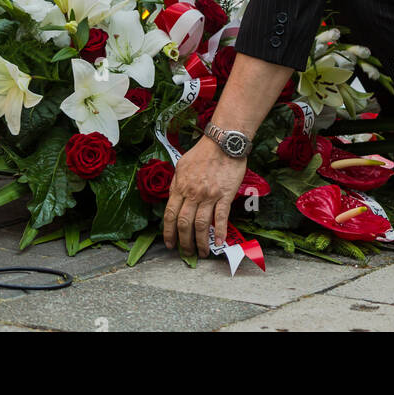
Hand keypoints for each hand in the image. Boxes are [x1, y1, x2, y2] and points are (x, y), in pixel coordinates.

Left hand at [163, 136, 246, 257]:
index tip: (170, 244)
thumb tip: (172, 199)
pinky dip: (220, 232)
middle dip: (184, 242)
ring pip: (202, 224)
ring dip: (200, 242)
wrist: (223, 142)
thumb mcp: (182, 165)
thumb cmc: (203, 152)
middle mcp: (193, 193)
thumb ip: (176, 184)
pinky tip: (219, 243)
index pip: (170, 214)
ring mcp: (209, 195)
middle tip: (187, 252)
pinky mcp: (224, 195)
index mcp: (181, 186)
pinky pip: (221, 217)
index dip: (168, 232)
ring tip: (202, 252)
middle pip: (184, 223)